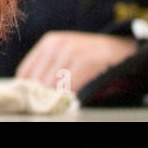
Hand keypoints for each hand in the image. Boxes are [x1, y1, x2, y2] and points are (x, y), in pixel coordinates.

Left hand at [15, 31, 137, 92]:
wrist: (122, 48)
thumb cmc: (92, 56)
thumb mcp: (67, 55)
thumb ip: (49, 69)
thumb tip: (31, 91)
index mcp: (49, 43)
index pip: (25, 71)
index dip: (27, 88)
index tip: (33, 100)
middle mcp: (56, 44)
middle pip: (38, 80)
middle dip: (42, 94)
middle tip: (48, 105)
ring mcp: (71, 52)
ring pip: (52, 84)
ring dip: (55, 97)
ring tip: (61, 103)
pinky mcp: (85, 61)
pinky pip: (70, 86)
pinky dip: (70, 95)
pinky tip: (74, 100)